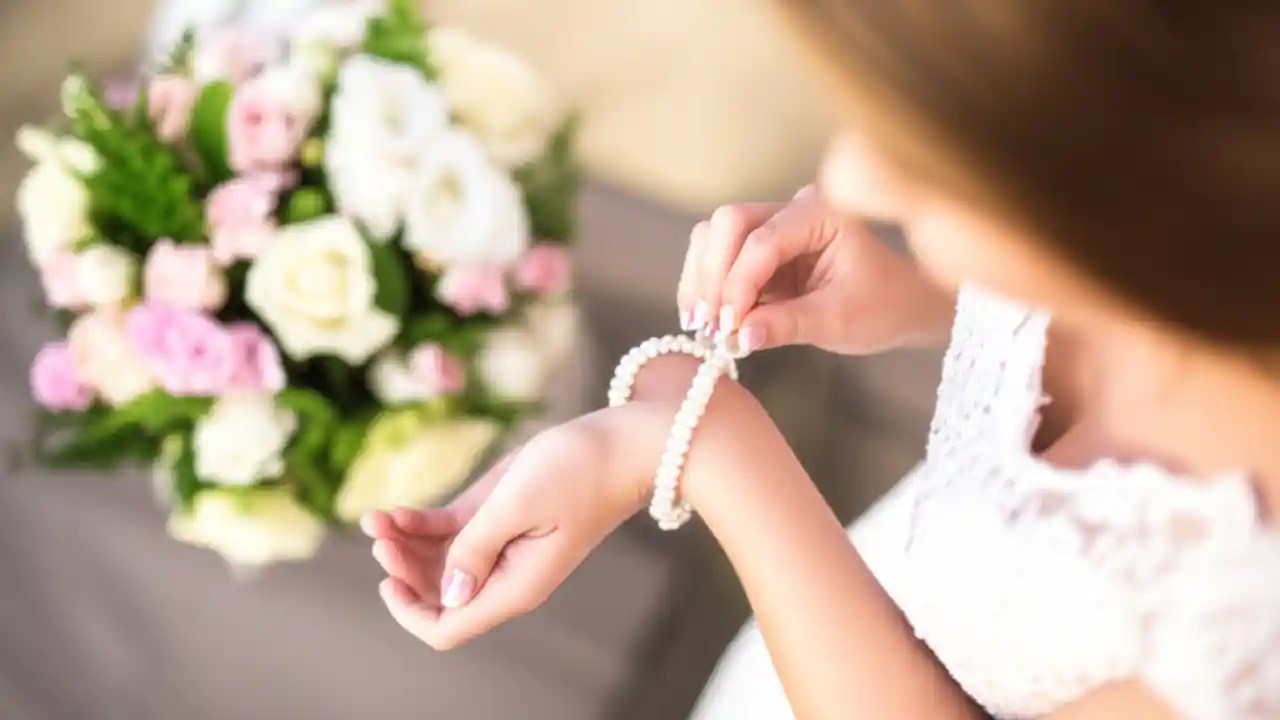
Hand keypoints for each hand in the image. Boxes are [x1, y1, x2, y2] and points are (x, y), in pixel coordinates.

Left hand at [363, 404, 667, 649]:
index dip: (409, 612)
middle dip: (402, 569)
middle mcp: (505, 573)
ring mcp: (503, 545)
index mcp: (515, 585)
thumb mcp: (518, 503)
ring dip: (405, 545)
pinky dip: (421, 526)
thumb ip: (476, 547)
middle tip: (380, 533)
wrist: (625, 444)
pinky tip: (394, 512)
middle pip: (438, 596)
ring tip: (377, 518)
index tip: (386, 576)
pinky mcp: (501, 516)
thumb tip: (446, 594)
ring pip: (439, 563)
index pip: (448, 626)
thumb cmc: (580, 470)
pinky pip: (452, 534)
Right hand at [678, 186, 953, 354]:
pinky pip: (715, 257)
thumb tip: (737, 337)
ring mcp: (772, 223)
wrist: (898, 305)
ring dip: (701, 281)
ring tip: (702, 328)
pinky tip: (704, 320)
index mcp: (822, 211)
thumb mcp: (839, 321)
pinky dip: (705, 287)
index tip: (727, 329)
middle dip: (712, 276)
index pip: (762, 241)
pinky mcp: (757, 249)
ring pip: (713, 236)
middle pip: (728, 223)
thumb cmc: (880, 307)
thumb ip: (788, 325)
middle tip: (708, 326)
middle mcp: (792, 207)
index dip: (738, 285)